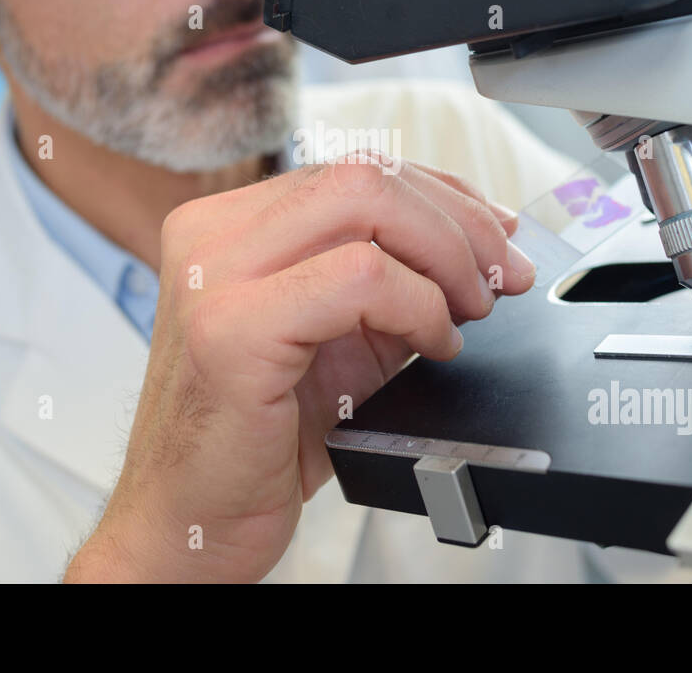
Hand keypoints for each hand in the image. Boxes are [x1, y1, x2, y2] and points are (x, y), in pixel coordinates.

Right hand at [64, 151, 534, 581]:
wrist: (190, 521)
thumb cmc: (258, 439)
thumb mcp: (336, 338)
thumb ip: (391, 282)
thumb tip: (481, 242)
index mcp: (229, 225)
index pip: (356, 171)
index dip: (444, 195)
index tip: (496, 236)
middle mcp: (212, 235)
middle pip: (365, 174)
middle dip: (459, 221)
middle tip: (501, 277)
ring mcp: (213, 275)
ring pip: (364, 201)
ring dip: (445, 255)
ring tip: (467, 312)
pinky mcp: (230, 328)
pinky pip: (359, 277)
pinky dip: (418, 305)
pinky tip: (432, 343)